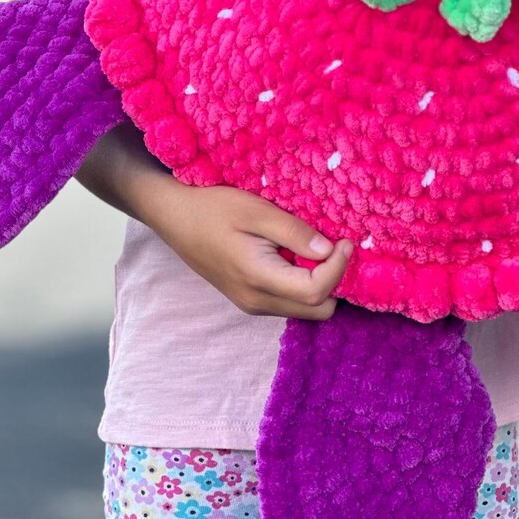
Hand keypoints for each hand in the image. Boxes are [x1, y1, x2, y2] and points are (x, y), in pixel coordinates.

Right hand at [143, 179, 352, 319]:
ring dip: (318, 284)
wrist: (174, 216)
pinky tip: (296, 256)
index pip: (316, 292)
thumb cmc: (212, 208)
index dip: (339, 268)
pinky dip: (302, 284)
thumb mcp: (256, 211)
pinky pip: (288, 301)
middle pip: (316, 310)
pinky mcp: (248, 298)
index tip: (345, 240)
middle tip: (334, 247)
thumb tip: (329, 252)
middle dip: (334, 282)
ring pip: (303, 309)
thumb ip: (294, 233)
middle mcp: (257, 302)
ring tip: (316, 249)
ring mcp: (251, 304)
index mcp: (259, 280)